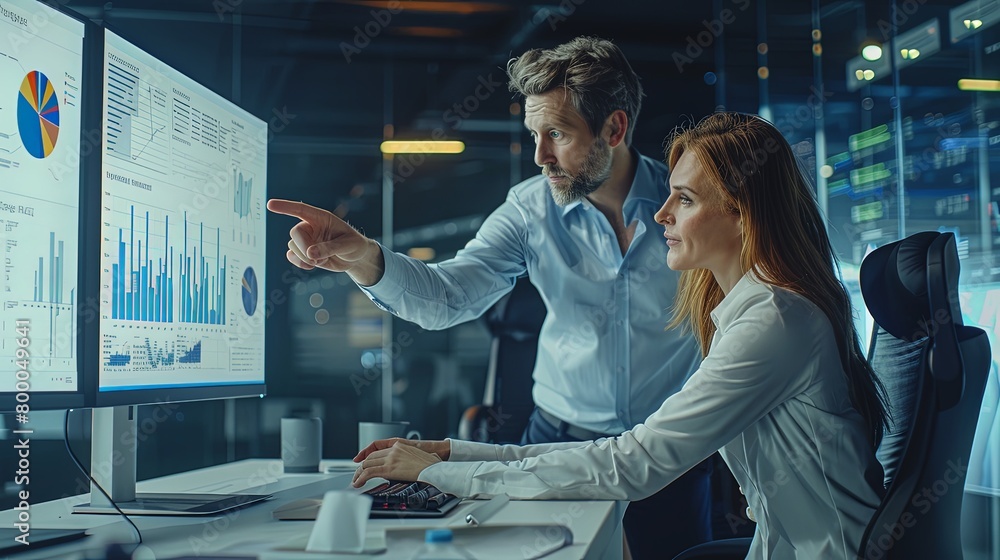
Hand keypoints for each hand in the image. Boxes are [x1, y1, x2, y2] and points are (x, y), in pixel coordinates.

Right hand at [266, 199, 383, 283]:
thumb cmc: (354, 245)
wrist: (355, 258)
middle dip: (303, 248)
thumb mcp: (349, 245)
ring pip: (293, 247)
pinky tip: (312, 266)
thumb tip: (310, 254)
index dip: (285, 207)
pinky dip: (300, 263)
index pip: (300, 209)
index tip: (270, 205)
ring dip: (305, 258)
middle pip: (295, 233)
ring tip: (323, 260)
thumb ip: (331, 248)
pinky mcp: (304, 252)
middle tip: (316, 260)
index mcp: (321, 218)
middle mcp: (311, 227)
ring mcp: (306, 240)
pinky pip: (292, 256)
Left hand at [351, 440, 443, 487]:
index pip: (377, 450)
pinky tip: (358, 483)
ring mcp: (390, 459)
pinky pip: (369, 472)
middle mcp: (393, 450)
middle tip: (358, 475)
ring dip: (359, 473)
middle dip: (362, 466)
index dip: (368, 457)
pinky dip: (360, 478)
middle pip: (371, 457)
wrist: (434, 468)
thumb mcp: (421, 456)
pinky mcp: (389, 469)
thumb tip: (421, 463)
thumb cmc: (432, 464)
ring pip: (367, 464)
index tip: (362, 461)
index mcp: (399, 445)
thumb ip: (415, 458)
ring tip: (356, 481)